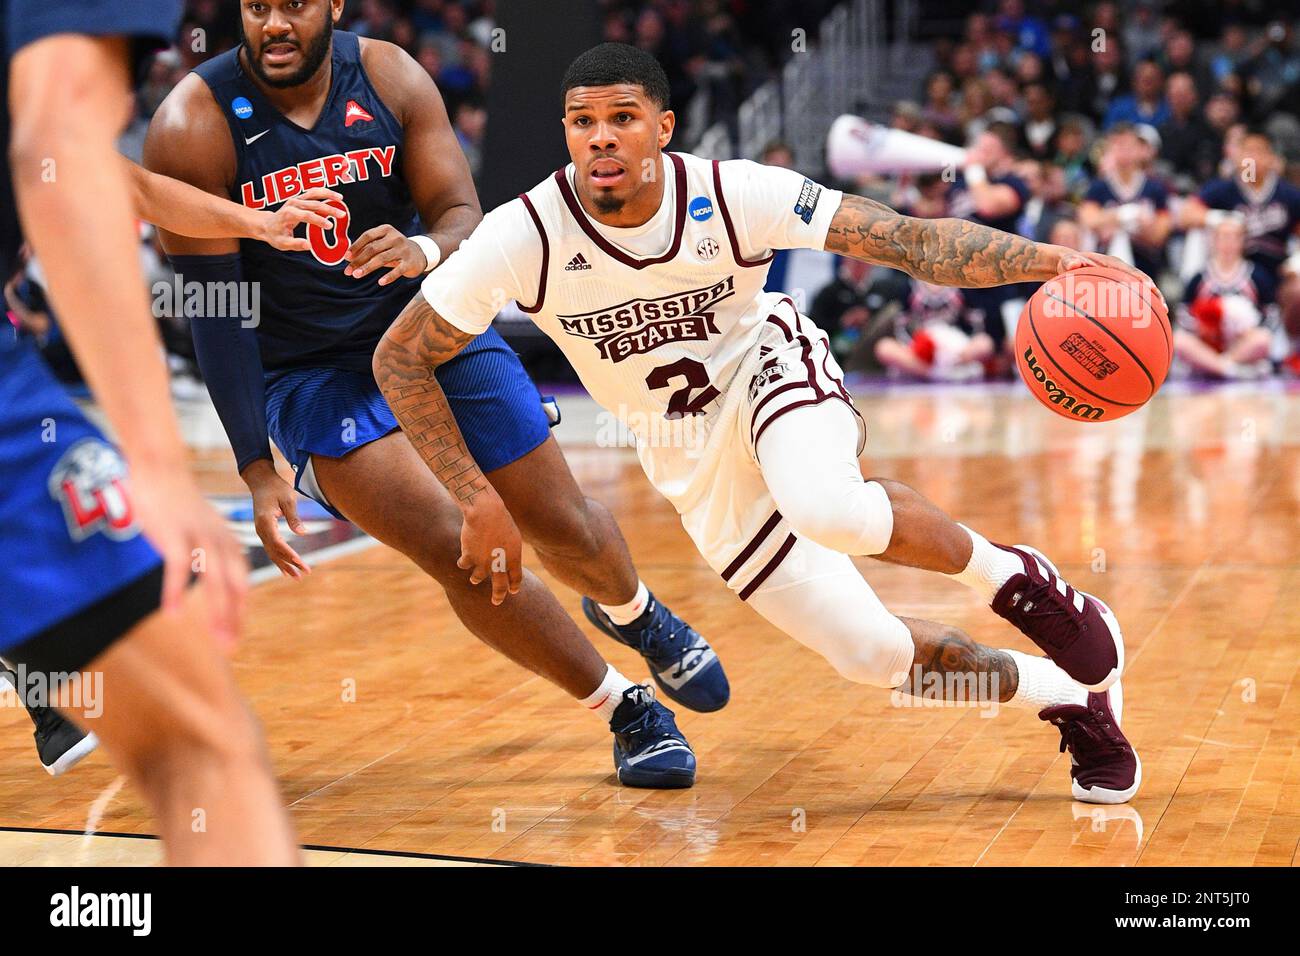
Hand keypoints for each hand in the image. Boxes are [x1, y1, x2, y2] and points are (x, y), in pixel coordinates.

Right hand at [130, 462, 247, 649]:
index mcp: (229, 542)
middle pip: (233, 586)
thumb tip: (216, 577)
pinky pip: (178, 568)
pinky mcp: (174, 535)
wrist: (162, 469)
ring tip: (216, 638)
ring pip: (213, 580)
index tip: (234, 636)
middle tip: (230, 646)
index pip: (240, 584)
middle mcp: (220, 542)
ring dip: (216, 611)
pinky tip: (172, 613)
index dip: (238, 611)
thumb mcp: (205, 529)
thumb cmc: (180, 504)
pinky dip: (177, 591)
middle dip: (233, 618)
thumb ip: (212, 552)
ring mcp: (199, 538)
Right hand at [241, 459, 310, 578]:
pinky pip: (271, 549)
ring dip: (284, 565)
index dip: (289, 554)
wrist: (260, 481)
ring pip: (272, 553)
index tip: (301, 562)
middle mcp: (260, 529)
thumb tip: (302, 533)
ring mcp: (260, 531)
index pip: (278, 543)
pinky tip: (285, 569)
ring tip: (297, 577)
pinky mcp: (263, 531)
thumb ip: (294, 517)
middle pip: (275, 551)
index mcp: (265, 521)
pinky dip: (278, 559)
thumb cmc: (276, 487)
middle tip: (305, 573)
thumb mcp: (288, 499)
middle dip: (290, 564)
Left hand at [256, 188, 344, 251]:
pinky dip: (325, 193)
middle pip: (313, 204)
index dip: (319, 220)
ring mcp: (297, 199)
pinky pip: (314, 192)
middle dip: (329, 209)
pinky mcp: (300, 198)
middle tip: (342, 215)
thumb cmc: (275, 235)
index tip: (330, 226)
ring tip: (341, 200)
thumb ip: (296, 244)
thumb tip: (309, 245)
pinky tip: (335, 197)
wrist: (267, 224)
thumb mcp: (282, 243)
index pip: (306, 216)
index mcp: (288, 214)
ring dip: (328, 195)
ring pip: (314, 194)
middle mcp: (292, 204)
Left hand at [344, 224, 429, 285]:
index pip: (367, 236)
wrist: (420, 254)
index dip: (355, 246)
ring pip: (382, 259)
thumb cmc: (395, 249)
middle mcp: (395, 237)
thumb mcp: (383, 244)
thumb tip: (349, 258)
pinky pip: (397, 270)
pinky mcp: (409, 262)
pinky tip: (380, 282)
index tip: (346, 257)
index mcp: (386, 230)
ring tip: (357, 275)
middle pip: (373, 248)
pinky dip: (389, 277)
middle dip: (358, 260)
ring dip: (368, 268)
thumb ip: (368, 248)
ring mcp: (403, 249)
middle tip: (348, 271)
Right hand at [456, 493, 522, 605]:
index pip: (515, 578)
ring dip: (476, 579)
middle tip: (496, 602)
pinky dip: (462, 563)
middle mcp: (499, 564)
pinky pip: (463, 565)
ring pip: (477, 579)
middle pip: (500, 587)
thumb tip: (508, 560)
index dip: (513, 586)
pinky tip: (462, 561)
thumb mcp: (512, 536)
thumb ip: (510, 551)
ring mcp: (483, 563)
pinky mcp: (469, 557)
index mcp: (513, 558)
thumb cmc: (501, 519)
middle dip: (498, 596)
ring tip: (474, 579)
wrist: (486, 513)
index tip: (512, 591)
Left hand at [1057, 249, 1168, 313]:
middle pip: (1142, 282)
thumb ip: (1070, 262)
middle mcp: (1121, 271)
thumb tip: (1074, 263)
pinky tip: (1140, 324)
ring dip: (1151, 302)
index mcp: (1112, 263)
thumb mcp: (1066, 260)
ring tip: (1163, 315)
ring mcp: (1121, 280)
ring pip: (1140, 291)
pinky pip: (1130, 298)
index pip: (1130, 271)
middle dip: (1154, 293)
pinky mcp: (1118, 289)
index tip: (1149, 289)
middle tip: (1163, 307)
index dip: (1140, 280)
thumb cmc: (1067, 262)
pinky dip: (1136, 308)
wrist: (1069, 263)